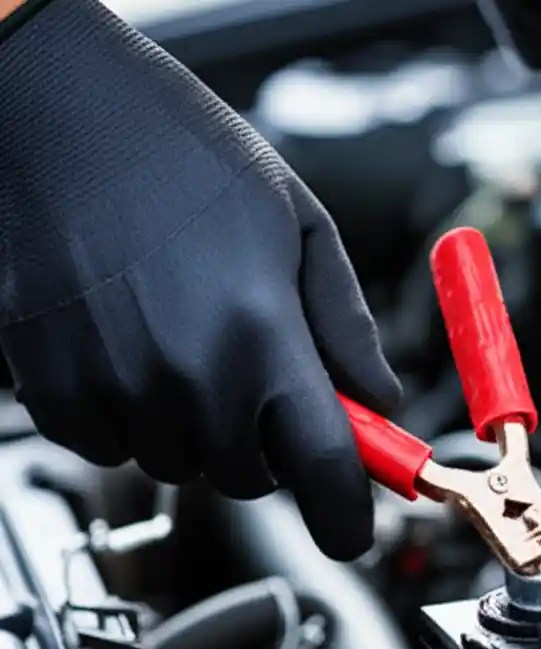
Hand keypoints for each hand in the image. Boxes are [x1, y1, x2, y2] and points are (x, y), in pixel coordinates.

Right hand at [0, 0, 398, 558]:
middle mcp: (184, 375)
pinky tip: (134, 344)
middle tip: (262, 373)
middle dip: (269, 443)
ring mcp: (110, 387)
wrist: (64, 116)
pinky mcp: (49, 388)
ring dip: (198, 427)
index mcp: (261, 334)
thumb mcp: (302, 227)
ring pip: (179, 463)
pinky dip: (131, 416)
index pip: (322, 469)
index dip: (345, 515)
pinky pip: (108, 445)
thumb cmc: (185, 155)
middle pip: (249, 477)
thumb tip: (381, 399)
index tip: (351, 529)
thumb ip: (346, 328)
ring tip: (189, 335)